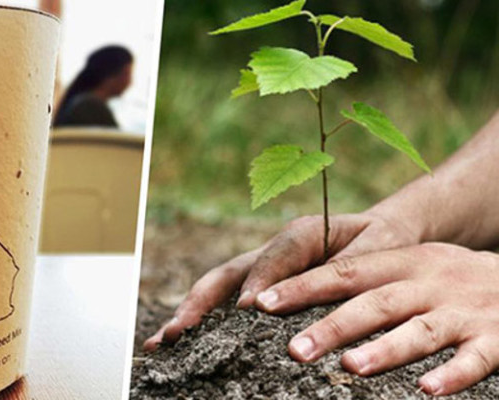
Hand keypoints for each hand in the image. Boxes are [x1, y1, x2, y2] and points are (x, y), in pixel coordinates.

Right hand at [143, 211, 418, 350]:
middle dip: (199, 303)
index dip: (259, 282)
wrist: (387, 233)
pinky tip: (181, 344)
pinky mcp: (262, 286)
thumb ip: (347, 266)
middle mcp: (273, 250)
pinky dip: (203, 322)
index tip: (246, 311)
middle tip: (177, 332)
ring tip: (161, 343)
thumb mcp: (380, 248)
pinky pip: (228, 302)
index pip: (274, 257)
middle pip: (227, 274)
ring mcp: (262, 269)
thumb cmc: (385, 241)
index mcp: (302, 233)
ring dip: (189, 315)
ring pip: (218, 290)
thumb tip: (310, 294)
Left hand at [257, 243, 498, 395]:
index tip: (262, 303)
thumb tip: (294, 302)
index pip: (344, 272)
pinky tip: (427, 391)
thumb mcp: (412, 268)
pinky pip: (475, 359)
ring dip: (385, 349)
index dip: (302, 287)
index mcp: (403, 262)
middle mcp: (429, 282)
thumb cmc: (451, 281)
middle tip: (294, 350)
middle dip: (333, 326)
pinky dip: (453, 375)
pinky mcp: (497, 338)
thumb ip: (365, 283)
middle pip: (375, 303)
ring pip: (420, 331)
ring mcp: (463, 310)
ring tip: (352, 366)